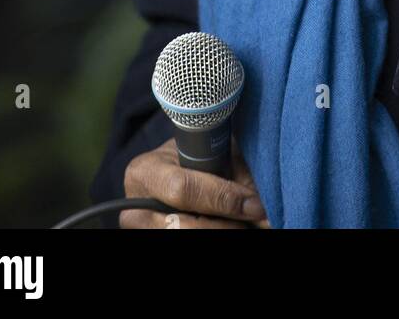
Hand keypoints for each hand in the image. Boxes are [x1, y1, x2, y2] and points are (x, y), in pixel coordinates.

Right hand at [120, 136, 269, 228]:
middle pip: (185, 226)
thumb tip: (262, 205)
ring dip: (225, 230)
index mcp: (145, 173)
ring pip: (189, 236)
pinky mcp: (155, 239)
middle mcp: (136, 208)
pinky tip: (233, 227)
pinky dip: (218, 233)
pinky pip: (189, 241)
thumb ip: (233, 175)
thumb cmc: (195, 158)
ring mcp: (143, 231)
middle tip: (256, 219)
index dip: (222, 198)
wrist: (173, 173)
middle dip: (227, 225)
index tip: (254, 205)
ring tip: (246, 224)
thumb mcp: (209, 155)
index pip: (182, 189)